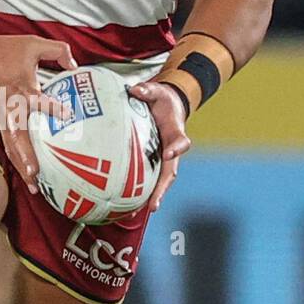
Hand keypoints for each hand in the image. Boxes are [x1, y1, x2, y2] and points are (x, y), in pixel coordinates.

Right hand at [0, 33, 77, 192]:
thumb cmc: (3, 50)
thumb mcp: (33, 44)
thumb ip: (58, 51)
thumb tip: (74, 66)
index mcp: (22, 90)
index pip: (39, 102)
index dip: (53, 109)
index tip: (67, 114)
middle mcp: (11, 109)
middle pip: (19, 139)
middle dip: (27, 158)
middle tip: (37, 175)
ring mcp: (1, 117)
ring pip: (11, 146)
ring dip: (21, 165)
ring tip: (33, 186)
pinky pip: (7, 142)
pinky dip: (15, 157)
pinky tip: (25, 172)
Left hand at [127, 79, 190, 212]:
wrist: (168, 106)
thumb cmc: (162, 99)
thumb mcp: (157, 90)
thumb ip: (148, 90)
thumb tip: (135, 90)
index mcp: (175, 133)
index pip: (180, 142)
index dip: (176, 149)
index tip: (169, 154)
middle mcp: (171, 151)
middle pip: (169, 174)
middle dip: (161, 190)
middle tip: (153, 205)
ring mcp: (162, 160)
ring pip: (159, 182)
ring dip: (150, 198)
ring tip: (135, 214)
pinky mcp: (152, 163)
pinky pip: (146, 179)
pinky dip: (138, 193)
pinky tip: (123, 205)